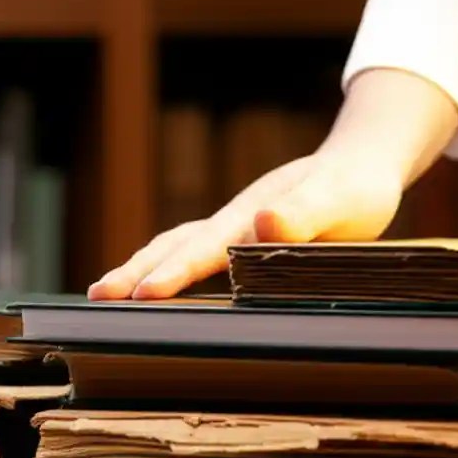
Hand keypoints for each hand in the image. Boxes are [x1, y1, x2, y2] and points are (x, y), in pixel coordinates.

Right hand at [87, 68, 457, 300]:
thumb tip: (264, 222)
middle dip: (133, 270)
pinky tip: (150, 285)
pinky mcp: (238, 235)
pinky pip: (190, 250)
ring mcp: (232, 226)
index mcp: (251, 216)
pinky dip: (162, 265)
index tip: (143, 293)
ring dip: (139, 266)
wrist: (360, 162)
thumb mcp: (343, 201)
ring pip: (175, 244)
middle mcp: (233, 219)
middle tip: (96, 295)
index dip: (173, 272)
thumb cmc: (356, 188)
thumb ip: (306, 212)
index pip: (203, 248)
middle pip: (172, 244)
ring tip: (104, 292)